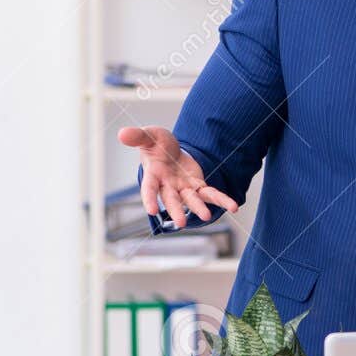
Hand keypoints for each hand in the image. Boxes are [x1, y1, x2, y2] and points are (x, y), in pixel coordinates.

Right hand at [118, 125, 238, 228]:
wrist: (169, 149)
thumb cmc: (156, 145)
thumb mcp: (149, 136)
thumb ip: (137, 136)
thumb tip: (122, 133)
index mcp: (154, 175)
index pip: (149, 188)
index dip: (149, 198)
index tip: (151, 210)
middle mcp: (168, 186)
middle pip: (172, 200)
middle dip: (176, 210)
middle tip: (181, 223)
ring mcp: (184, 188)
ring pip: (192, 200)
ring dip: (199, 208)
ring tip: (206, 216)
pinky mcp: (197, 186)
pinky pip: (210, 194)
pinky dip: (222, 200)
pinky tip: (233, 206)